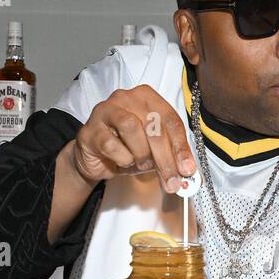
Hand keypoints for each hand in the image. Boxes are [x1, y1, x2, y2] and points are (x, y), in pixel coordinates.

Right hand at [66, 85, 195, 193]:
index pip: (171, 120)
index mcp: (147, 98)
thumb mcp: (154, 150)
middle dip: (165, 157)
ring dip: (142, 153)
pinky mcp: (91, 128)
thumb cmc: (127, 148)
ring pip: (131, 127)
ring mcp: (106, 110)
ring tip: (142, 164)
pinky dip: (122, 158)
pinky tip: (123, 161)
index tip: (187, 169)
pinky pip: (111, 144)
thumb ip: (170, 155)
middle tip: (171, 180)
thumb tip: (186, 171)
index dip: (181, 146)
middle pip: (153, 125)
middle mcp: (126, 98)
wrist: (95, 157)